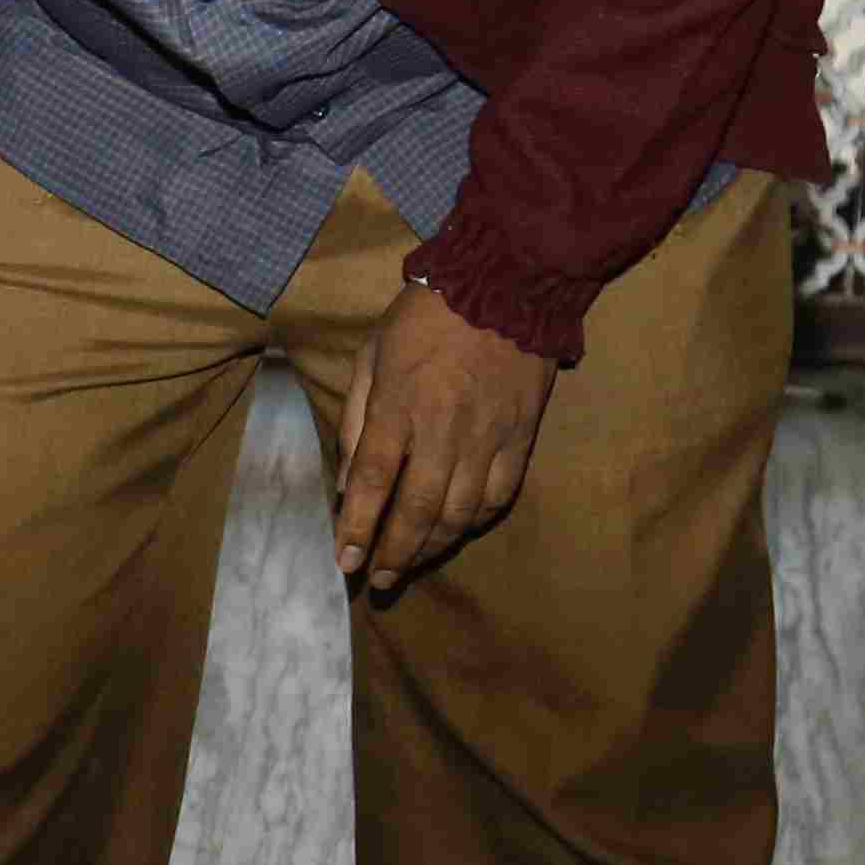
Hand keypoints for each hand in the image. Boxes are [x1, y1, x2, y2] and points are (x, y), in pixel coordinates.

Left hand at [334, 277, 557, 597]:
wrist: (505, 284)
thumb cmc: (426, 317)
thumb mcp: (372, 354)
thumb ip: (357, 416)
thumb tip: (347, 475)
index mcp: (398, 406)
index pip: (372, 482)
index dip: (356, 528)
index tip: (344, 561)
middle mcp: (442, 430)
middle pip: (416, 511)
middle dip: (394, 554)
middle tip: (377, 580)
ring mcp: (486, 437)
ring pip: (458, 513)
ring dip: (431, 547)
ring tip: (410, 564)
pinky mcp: (519, 437)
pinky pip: (497, 496)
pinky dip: (473, 522)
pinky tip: (455, 530)